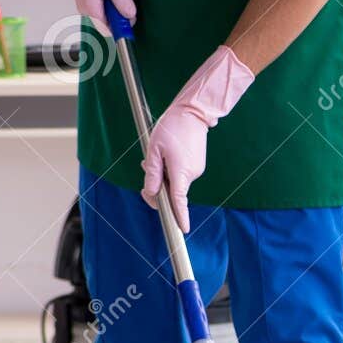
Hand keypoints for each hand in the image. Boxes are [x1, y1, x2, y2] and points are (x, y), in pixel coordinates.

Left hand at [140, 46, 254, 232]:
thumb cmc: (172, 128)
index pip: (179, 201)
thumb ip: (152, 174)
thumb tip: (152, 193)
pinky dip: (171, 170)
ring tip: (157, 155)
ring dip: (163, 175)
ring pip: (175, 182)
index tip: (182, 230)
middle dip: (157, 187)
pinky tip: (167, 154)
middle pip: (172, 192)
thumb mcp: (154, 150)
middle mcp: (191, 175)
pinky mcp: (196, 165)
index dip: (180, 217)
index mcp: (180, 173)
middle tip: (145, 169)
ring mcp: (196, 170)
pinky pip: (180, 175)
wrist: (192, 112)